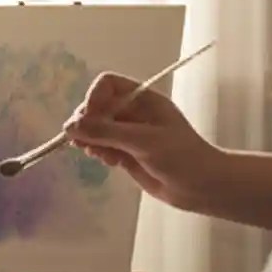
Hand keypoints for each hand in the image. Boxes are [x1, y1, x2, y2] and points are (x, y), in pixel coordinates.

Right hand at [64, 72, 220, 209]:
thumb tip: (69, 127)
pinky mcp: (125, 152)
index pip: (106, 85)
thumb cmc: (180, 157)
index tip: (87, 120)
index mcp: (142, 99)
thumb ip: (106, 132)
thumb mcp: (143, 141)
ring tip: (98, 154)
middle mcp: (133, 112)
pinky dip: (99, 152)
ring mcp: (128, 132)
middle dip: (87, 124)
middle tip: (84, 143)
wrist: (201, 187)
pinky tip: (111, 163)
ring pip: (95, 128)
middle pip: (96, 106)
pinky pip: (101, 146)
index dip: (93, 99)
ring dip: (91, 140)